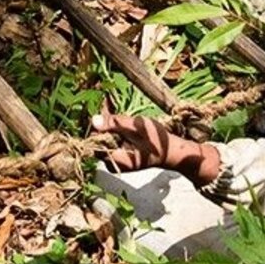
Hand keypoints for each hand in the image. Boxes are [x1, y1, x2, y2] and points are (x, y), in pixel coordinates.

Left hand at [90, 112, 220, 187]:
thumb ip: (114, 124)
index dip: (95, 123)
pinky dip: (114, 128)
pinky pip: (112, 140)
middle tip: (103, 101)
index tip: (96, 105)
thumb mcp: (136, 127)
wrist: (171, 152)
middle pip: (98, 139)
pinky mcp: (120, 155)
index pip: (94, 140)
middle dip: (101, 120)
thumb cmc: (156, 140)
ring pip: (105, 138)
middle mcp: (112, 163)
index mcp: (114, 159)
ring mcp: (116, 160)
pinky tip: (116, 116)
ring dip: (107, 123)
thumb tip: (93, 120)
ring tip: (108, 104)